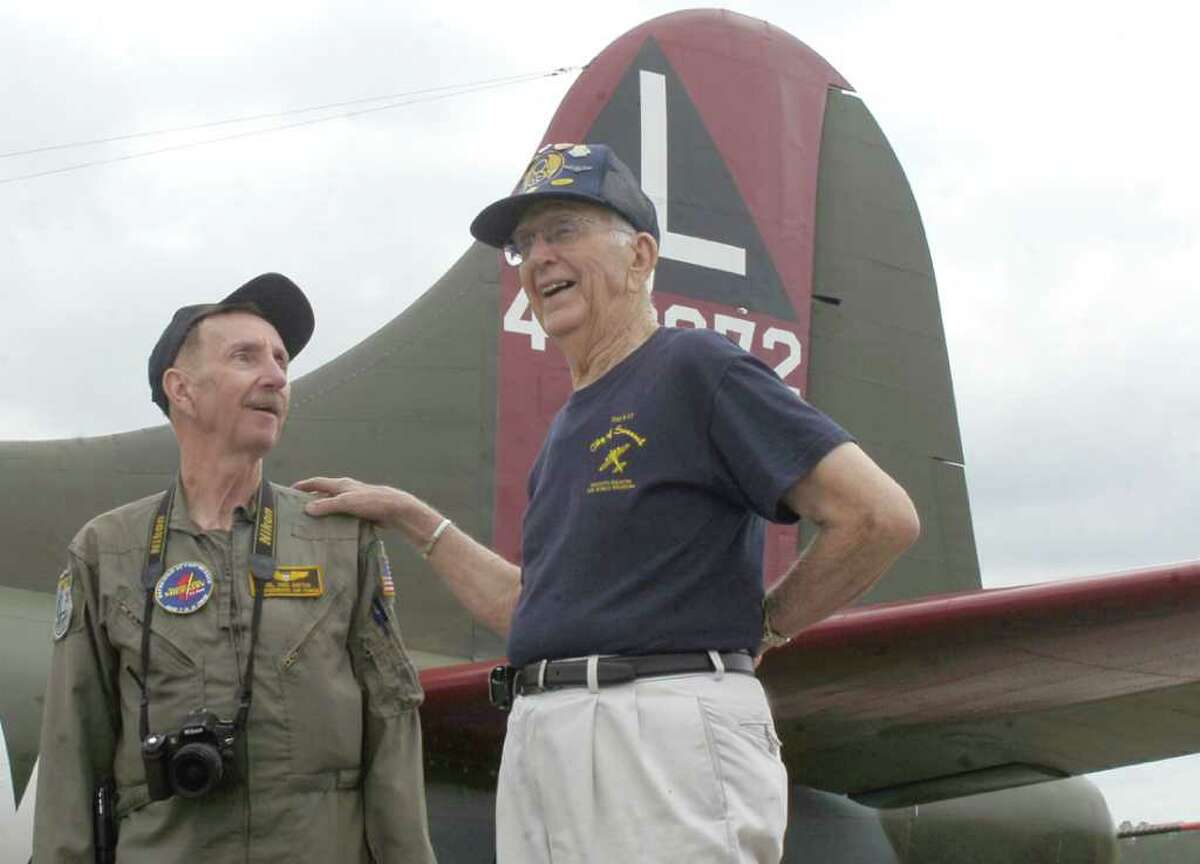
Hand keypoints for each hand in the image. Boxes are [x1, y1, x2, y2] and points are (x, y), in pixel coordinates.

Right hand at [293, 476, 408, 525]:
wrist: (396, 510)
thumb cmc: (372, 502)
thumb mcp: (346, 502)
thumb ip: (327, 505)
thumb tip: (307, 508)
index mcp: (341, 485)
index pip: (317, 482)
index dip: (303, 486)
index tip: (289, 491)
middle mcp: (345, 491)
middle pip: (323, 493)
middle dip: (310, 500)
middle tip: (295, 510)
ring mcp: (353, 501)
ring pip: (332, 505)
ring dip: (322, 512)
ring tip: (308, 523)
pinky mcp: (360, 512)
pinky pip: (341, 515)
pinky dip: (333, 520)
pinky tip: (328, 531)